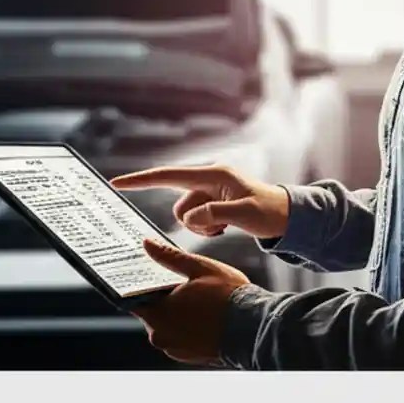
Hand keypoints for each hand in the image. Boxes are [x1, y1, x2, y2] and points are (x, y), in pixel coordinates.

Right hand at [110, 164, 289, 239]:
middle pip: (179, 206)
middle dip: (193, 222)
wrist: (287, 216)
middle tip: (220, 226)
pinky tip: (226, 226)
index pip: (169, 176)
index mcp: (213, 174)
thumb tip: (190, 218)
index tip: (116, 184)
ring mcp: (210, 191)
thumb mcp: (244, 214)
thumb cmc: (269, 212)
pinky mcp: (212, 202)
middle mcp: (208, 179)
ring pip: (186, 216)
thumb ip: (214, 214)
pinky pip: (196, 220)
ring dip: (202, 227)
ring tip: (225, 226)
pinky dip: (207, 228)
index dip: (141, 181)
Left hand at [131, 238, 250, 365]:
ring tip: (195, 297)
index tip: (146, 273)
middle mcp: (161, 336)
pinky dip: (186, 326)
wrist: (256, 329)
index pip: (135, 298)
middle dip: (162, 297)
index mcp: (157, 314)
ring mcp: (175, 348)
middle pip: (152, 311)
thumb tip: (147, 244)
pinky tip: (202, 313)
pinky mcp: (189, 356)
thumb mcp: (199, 268)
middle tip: (179, 282)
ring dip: (175, 312)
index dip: (140, 284)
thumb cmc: (229, 298)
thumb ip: (169, 256)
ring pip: (167, 324)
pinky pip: (179, 337)